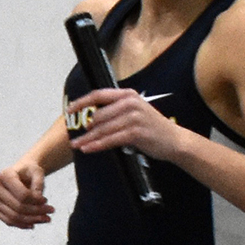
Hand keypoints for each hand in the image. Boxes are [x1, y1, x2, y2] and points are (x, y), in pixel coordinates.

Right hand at [0, 163, 53, 227]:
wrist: (19, 175)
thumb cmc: (28, 172)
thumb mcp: (37, 171)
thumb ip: (39, 182)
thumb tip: (38, 198)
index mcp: (4, 175)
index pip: (22, 195)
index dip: (36, 201)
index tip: (46, 200)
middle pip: (18, 207)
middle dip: (37, 211)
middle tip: (51, 211)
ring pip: (13, 217)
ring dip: (32, 220)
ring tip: (46, 219)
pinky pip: (8, 221)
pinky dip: (22, 224)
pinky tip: (34, 224)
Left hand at [66, 87, 181, 159]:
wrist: (175, 140)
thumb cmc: (153, 128)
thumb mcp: (135, 112)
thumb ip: (116, 111)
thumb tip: (93, 119)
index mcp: (128, 95)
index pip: (98, 95)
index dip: (82, 102)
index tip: (69, 109)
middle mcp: (130, 103)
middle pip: (98, 115)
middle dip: (84, 128)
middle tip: (74, 137)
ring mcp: (133, 117)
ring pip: (103, 129)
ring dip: (88, 139)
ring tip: (77, 145)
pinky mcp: (136, 132)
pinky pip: (111, 140)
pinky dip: (97, 145)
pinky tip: (88, 149)